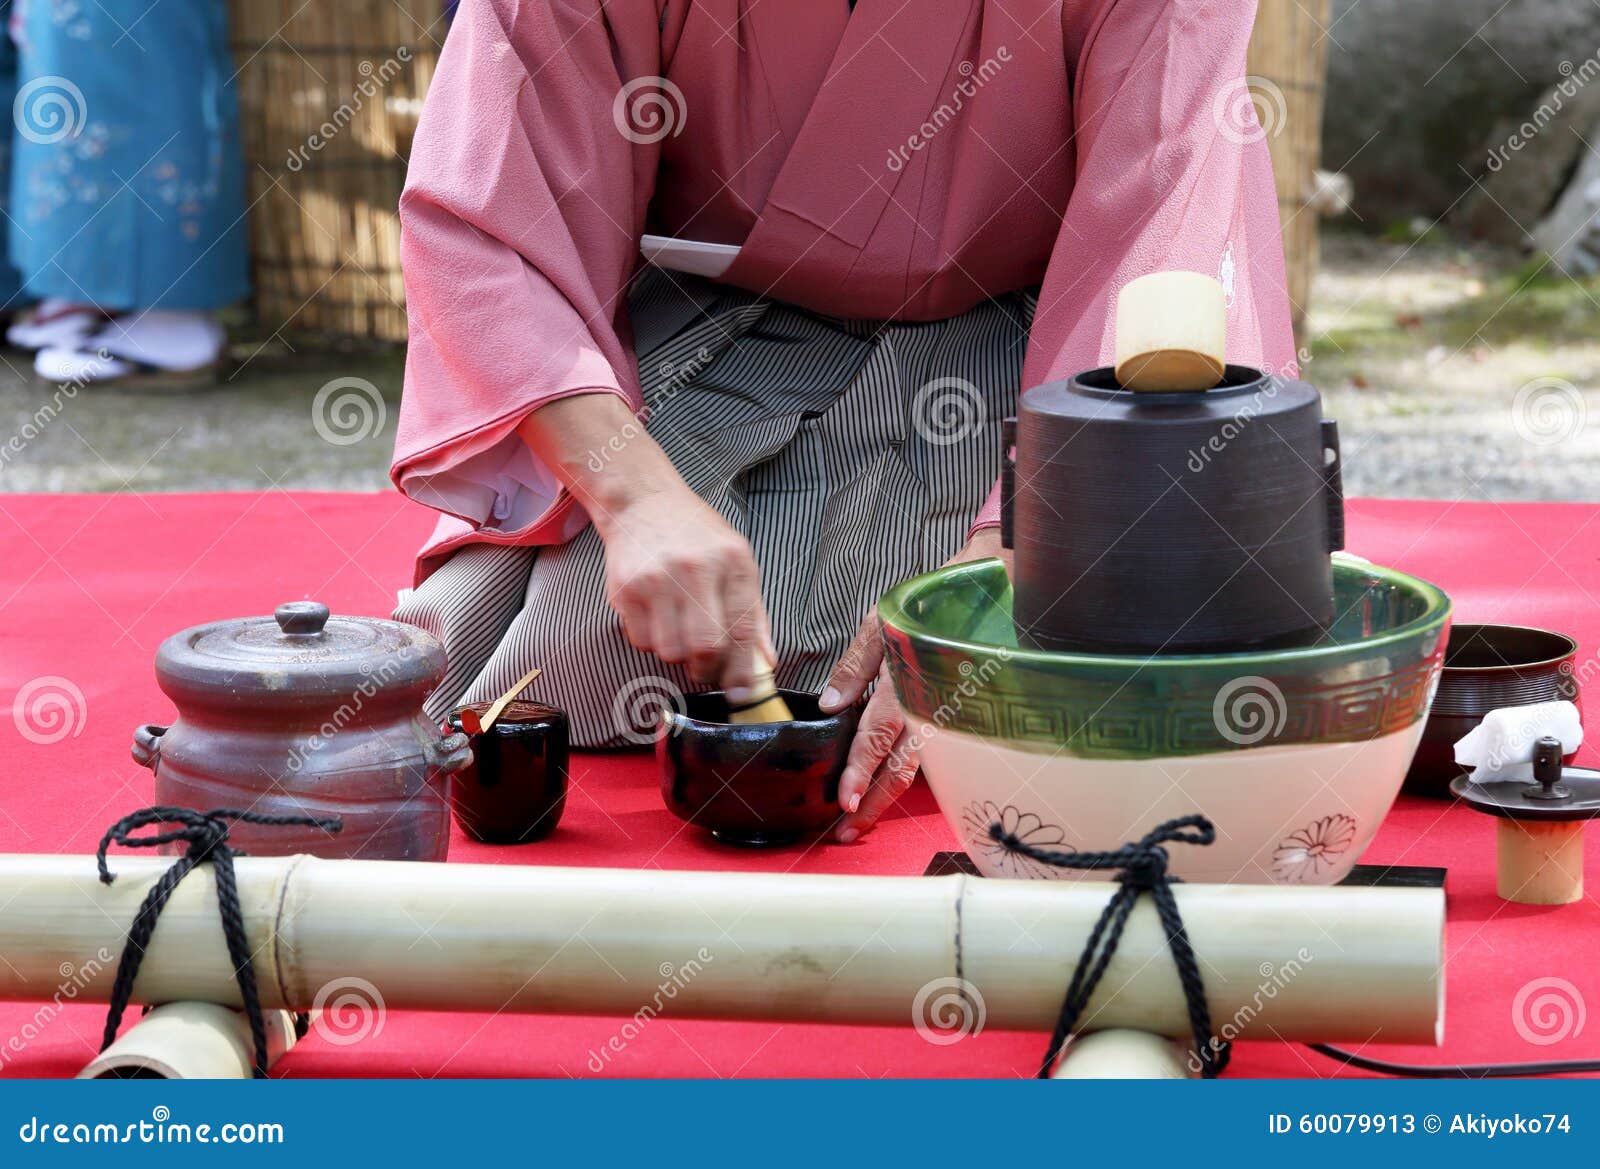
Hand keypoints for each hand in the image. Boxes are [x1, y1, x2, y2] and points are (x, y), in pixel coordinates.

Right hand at [520, 394, 773, 697]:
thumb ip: (753, 614)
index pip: (741, 630)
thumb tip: (765, 663)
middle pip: (704, 647)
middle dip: (708, 669)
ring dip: (677, 653)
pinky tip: (657, 615)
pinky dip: (651, 639)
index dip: (743, 671)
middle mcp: (694, 569)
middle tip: (707, 666)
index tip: (743, 693)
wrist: (642, 502)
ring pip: (669, 651)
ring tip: (680, 630)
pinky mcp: (624, 590)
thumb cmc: (697, 536)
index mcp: (732, 561)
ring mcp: (656, 579)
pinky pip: (641, 640)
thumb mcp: (737, 561)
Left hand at [820, 527, 1010, 841]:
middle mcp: (932, 707)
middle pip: (900, 768)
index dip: (860, 771)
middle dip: (873, 802)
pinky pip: (933, 755)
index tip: (844, 801)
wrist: (991, 591)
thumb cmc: (934, 602)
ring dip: (888, 798)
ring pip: (918, 769)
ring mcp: (949, 716)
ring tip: (862, 821)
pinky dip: (909, 778)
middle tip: (846, 831)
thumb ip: (857, 664)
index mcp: (909, 681)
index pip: (879, 736)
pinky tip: (890, 793)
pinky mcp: (956, 717)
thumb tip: (831, 705)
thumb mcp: (884, 620)